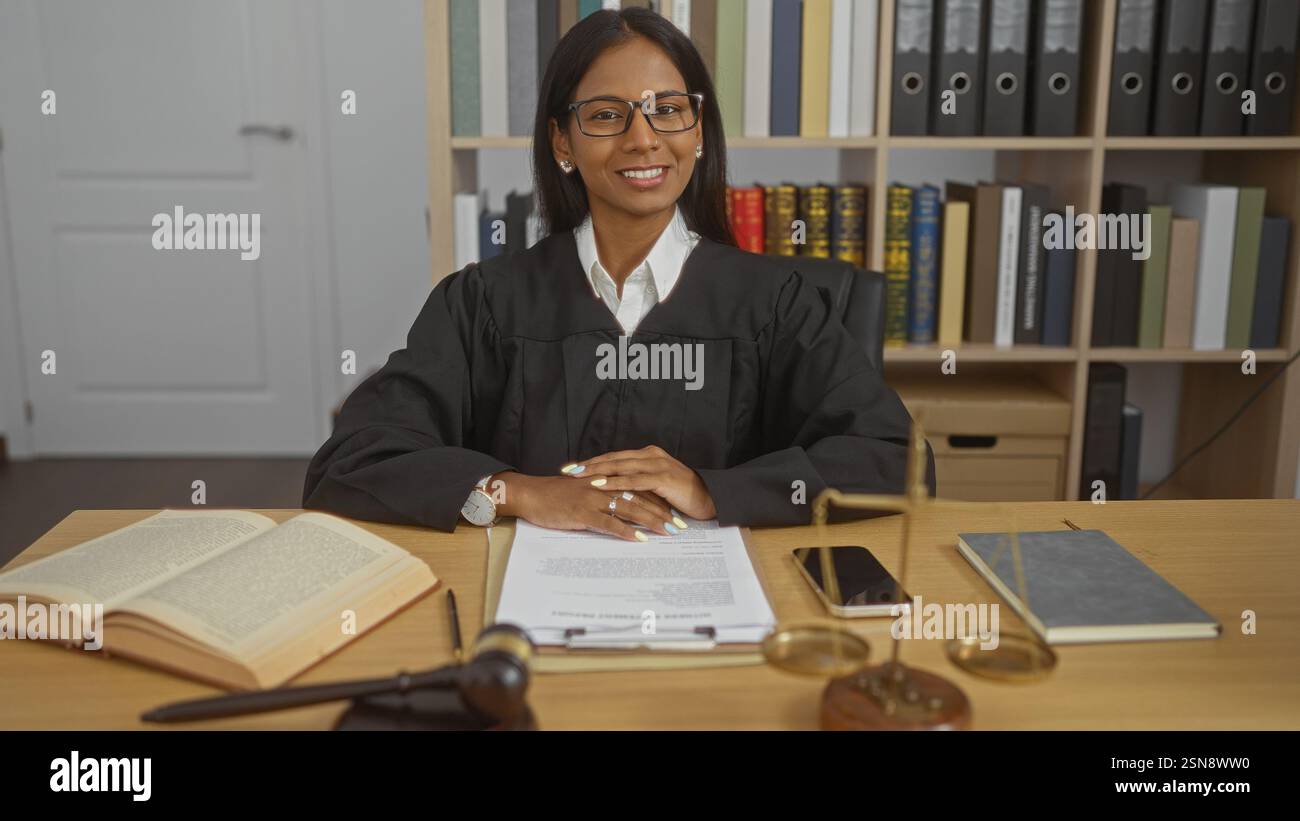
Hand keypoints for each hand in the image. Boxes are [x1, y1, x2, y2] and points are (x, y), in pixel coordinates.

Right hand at [493, 471, 680, 541]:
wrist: (531, 494)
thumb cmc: (555, 496)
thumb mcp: (583, 492)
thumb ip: (602, 498)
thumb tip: (619, 510)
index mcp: (605, 480)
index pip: (638, 489)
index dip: (658, 501)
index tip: (675, 513)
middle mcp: (603, 486)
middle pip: (640, 499)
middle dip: (662, 513)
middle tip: (680, 526)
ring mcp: (594, 498)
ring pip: (630, 509)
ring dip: (651, 521)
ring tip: (668, 533)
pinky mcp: (583, 512)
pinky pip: (609, 522)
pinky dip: (626, 530)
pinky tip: (640, 538)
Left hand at [568, 445, 716, 520]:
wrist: (709, 498)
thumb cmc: (682, 495)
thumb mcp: (656, 486)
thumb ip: (639, 483)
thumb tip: (616, 489)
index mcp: (647, 455)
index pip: (615, 457)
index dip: (593, 462)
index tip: (573, 468)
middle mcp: (650, 456)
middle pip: (613, 459)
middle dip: (589, 465)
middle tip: (567, 470)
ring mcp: (656, 465)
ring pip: (620, 466)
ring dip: (598, 471)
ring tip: (578, 476)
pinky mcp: (662, 477)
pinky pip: (633, 480)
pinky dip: (615, 482)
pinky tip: (600, 485)